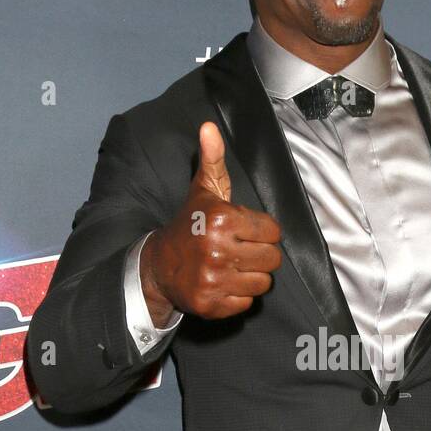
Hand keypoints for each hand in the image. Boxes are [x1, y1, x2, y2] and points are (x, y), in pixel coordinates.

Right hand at [140, 121, 281, 325]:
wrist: (157, 265)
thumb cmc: (189, 225)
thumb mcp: (202, 191)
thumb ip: (213, 160)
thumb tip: (208, 126)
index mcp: (222, 219)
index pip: (273, 231)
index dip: (262, 231)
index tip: (244, 231)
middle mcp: (218, 250)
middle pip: (272, 259)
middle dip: (260, 254)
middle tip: (240, 250)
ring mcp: (214, 280)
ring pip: (263, 283)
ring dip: (251, 276)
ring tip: (232, 266)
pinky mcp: (212, 304)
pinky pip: (247, 303)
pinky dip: (238, 296)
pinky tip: (223, 282)